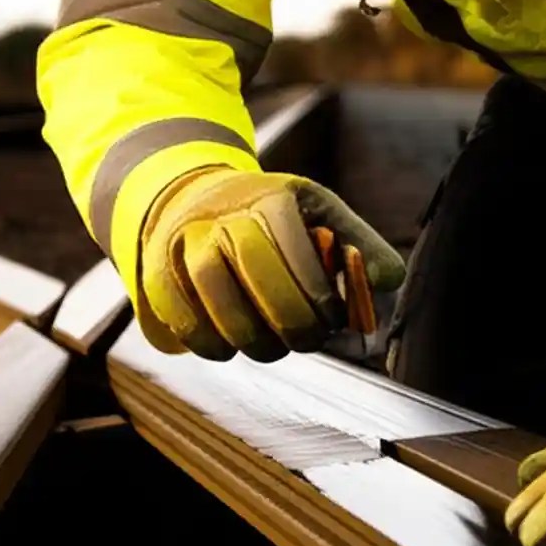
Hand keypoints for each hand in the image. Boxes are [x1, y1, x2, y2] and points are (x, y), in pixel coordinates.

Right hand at [136, 166, 404, 360]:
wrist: (193, 198)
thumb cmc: (271, 217)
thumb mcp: (318, 214)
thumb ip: (359, 245)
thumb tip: (388, 280)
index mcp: (271, 196)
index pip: (295, 249)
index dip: (317, 294)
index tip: (330, 320)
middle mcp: (223, 212)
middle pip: (253, 268)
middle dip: (287, 318)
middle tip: (305, 341)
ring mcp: (185, 239)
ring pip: (212, 289)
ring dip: (247, 334)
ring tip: (269, 348)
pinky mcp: (157, 269)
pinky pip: (178, 311)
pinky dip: (206, 341)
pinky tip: (229, 349)